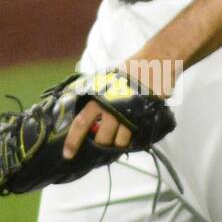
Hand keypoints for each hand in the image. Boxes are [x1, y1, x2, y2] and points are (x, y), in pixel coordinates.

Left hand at [62, 57, 177, 159]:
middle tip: (106, 135)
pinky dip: (133, 138)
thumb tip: (83, 108)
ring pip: (120, 142)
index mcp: (97, 99)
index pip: (81, 123)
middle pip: (102, 139)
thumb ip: (95, 95)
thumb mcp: (105, 80)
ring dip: (119, 141)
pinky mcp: (142, 121)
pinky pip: (135, 139)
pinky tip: (133, 128)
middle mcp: (110, 110)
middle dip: (102, 142)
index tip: (67, 154)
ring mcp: (127, 117)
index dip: (73, 141)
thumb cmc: (128, 71)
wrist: (153, 66)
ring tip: (123, 128)